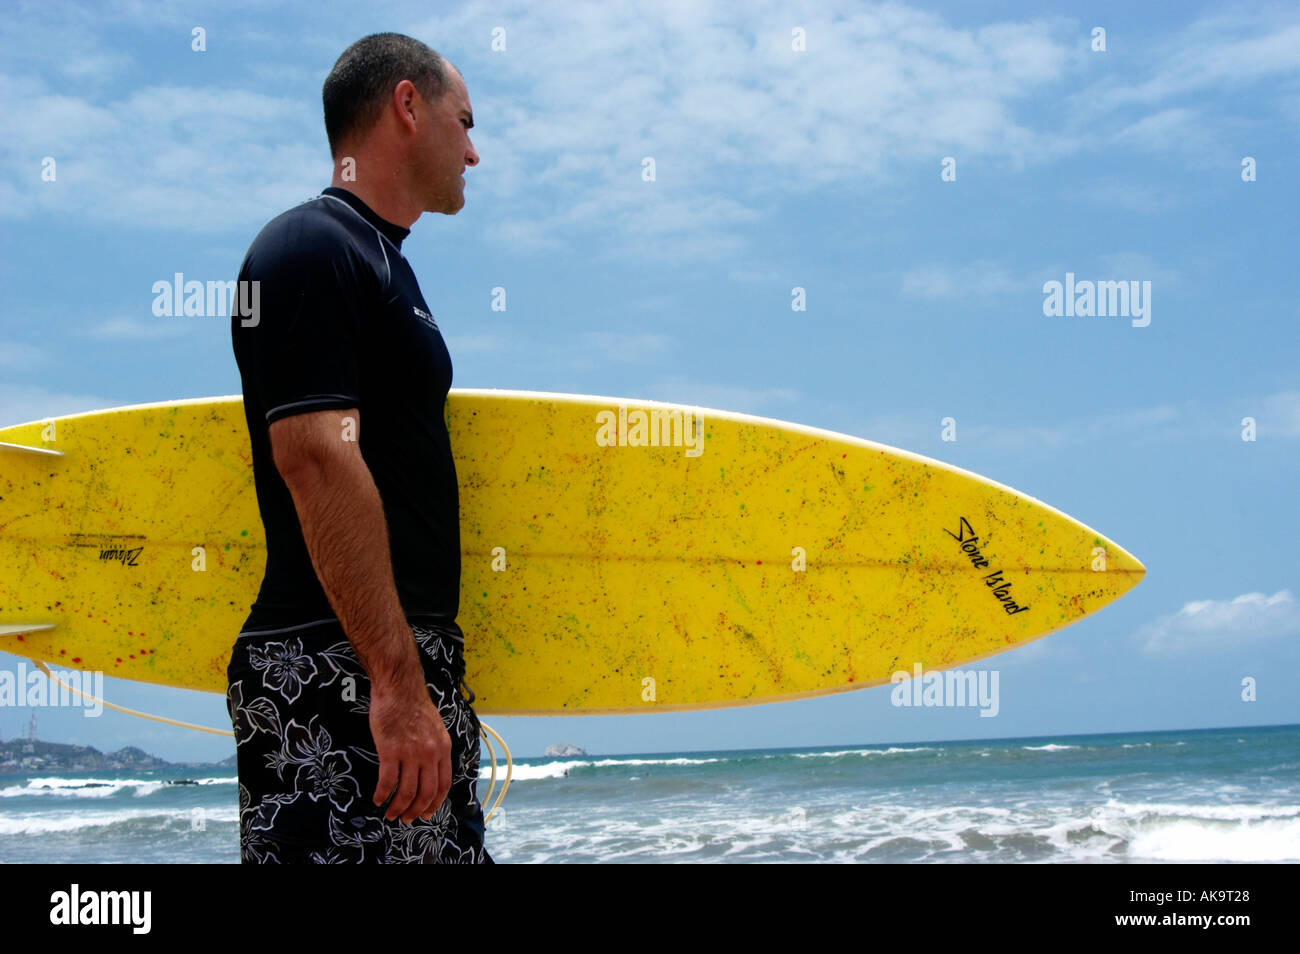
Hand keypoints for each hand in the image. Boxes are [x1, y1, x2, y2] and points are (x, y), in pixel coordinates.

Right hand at [369, 678, 452, 822]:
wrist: (399, 688)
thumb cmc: (414, 705)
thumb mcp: (436, 728)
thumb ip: (435, 749)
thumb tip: (431, 770)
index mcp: (443, 749)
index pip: (443, 784)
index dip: (435, 803)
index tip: (427, 813)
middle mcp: (430, 754)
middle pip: (426, 793)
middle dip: (416, 811)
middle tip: (406, 819)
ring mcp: (411, 753)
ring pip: (406, 792)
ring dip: (398, 808)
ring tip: (390, 814)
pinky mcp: (390, 751)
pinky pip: (387, 782)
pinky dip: (382, 794)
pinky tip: (377, 799)